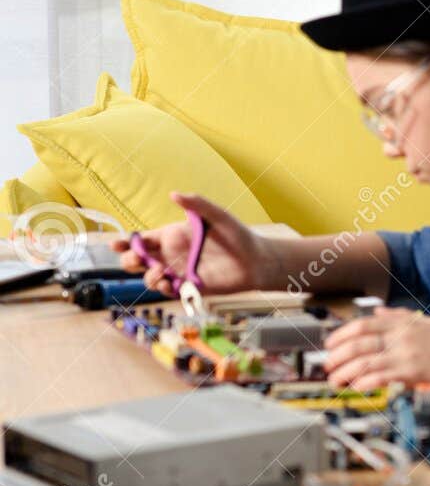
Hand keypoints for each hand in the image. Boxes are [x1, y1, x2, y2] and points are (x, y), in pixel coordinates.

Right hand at [112, 192, 267, 296]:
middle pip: (137, 260)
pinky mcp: (188, 287)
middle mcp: (171, 255)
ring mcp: (178, 272)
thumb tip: (174, 194)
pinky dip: (163, 289)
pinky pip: (167, 291)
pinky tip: (168, 284)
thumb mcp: (218, 216)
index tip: (116, 244)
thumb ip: (197, 204)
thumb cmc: (238, 235)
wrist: (256, 260)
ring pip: (149, 277)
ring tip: (159, 274)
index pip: (141, 240)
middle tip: (136, 260)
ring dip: (147, 277)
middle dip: (129, 261)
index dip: (125, 243)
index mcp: (172, 235)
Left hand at [323, 306, 429, 392]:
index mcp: (404, 322)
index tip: (329, 344)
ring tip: (336, 381)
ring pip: (366, 361)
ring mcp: (408, 352)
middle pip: (359, 342)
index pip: (363, 324)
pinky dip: (365, 382)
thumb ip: (399, 317)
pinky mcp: (414, 371)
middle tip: (327, 366)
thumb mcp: (426, 323)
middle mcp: (403, 335)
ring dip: (346, 372)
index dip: (341, 334)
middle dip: (337, 356)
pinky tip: (358, 387)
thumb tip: (378, 312)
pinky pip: (381, 376)